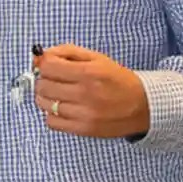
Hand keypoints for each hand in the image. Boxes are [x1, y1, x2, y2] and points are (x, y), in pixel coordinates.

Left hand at [33, 43, 149, 138]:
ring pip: (44, 104)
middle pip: (43, 86)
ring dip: (46, 97)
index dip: (44, 64)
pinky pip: (52, 122)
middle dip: (44, 80)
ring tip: (58, 93)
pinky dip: (52, 114)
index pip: (48, 67)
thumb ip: (67, 52)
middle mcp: (85, 93)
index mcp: (89, 72)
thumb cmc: (117, 79)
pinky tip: (63, 108)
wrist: (142, 106)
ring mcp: (84, 114)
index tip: (49, 65)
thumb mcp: (96, 58)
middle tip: (53, 79)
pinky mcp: (83, 129)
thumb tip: (40, 55)